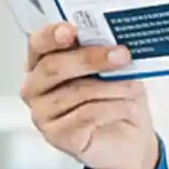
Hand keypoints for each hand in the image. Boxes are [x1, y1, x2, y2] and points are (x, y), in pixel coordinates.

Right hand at [20, 22, 158, 168]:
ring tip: (131, 88)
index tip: (70, 30)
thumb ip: (106, 51)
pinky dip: (113, 108)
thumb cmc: (118, 97)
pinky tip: (125, 109)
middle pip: (54, 67)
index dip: (51, 35)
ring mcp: (43, 114)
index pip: (39, 43)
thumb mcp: (116, 67)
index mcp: (45, 62)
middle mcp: (37, 87)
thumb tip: (112, 41)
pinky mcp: (57, 136)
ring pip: (76, 91)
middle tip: (121, 55)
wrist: (131, 137)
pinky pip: (86, 115)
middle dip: (91, 58)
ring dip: (112, 87)